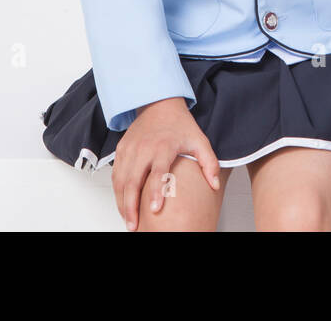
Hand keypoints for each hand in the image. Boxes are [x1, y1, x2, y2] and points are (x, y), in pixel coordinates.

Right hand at [111, 97, 220, 229]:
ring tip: (128, 221)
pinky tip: (123, 205)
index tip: (154, 210)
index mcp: (163, 146)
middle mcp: (143, 148)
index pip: (158, 172)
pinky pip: (115, 175)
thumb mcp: (199, 140)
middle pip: (132, 181)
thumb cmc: (179, 125)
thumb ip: (209, 163)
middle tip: (134, 226)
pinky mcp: (121, 150)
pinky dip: (117, 192)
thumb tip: (214, 185)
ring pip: (120, 181)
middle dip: (131, 206)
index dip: (155, 192)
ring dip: (122, 203)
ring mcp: (130, 149)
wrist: (158, 103)